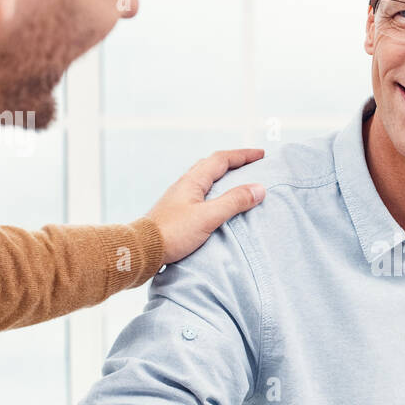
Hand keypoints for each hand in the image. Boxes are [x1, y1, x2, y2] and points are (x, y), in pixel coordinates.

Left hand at [146, 149, 266, 263]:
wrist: (143, 249)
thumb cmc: (173, 232)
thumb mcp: (208, 217)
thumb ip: (234, 202)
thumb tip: (259, 189)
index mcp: (193, 181)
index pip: (221, 159)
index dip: (243, 155)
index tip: (261, 154)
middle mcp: (185, 184)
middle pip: (212, 165)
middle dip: (234, 161)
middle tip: (251, 163)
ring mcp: (179, 197)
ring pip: (205, 178)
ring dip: (223, 175)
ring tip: (237, 179)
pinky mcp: (177, 211)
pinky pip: (200, 192)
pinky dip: (215, 190)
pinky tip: (216, 201)